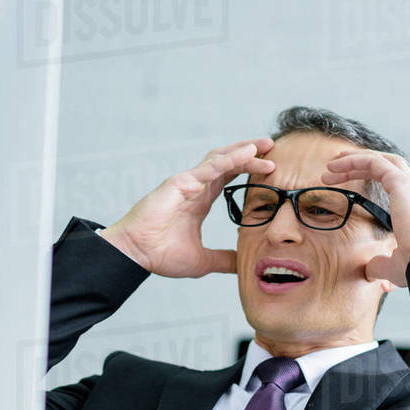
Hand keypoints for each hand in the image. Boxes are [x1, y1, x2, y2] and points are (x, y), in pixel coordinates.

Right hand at [100, 138, 274, 276]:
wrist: (136, 255)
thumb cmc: (160, 255)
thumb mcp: (202, 261)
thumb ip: (223, 259)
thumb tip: (242, 264)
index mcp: (200, 200)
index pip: (229, 176)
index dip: (248, 169)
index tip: (271, 169)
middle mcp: (195, 187)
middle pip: (227, 161)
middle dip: (250, 153)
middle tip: (273, 148)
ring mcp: (187, 182)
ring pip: (220, 158)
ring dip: (243, 151)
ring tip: (264, 146)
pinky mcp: (180, 183)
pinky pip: (210, 167)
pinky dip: (231, 159)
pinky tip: (249, 153)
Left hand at [320, 150, 409, 287]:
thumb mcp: (393, 265)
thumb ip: (380, 264)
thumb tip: (371, 269)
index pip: (389, 181)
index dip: (365, 177)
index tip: (341, 182)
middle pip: (383, 166)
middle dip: (357, 165)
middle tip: (332, 169)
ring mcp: (409, 184)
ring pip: (379, 160)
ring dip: (353, 160)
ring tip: (330, 166)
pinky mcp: (401, 183)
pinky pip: (374, 162)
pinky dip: (355, 160)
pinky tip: (337, 167)